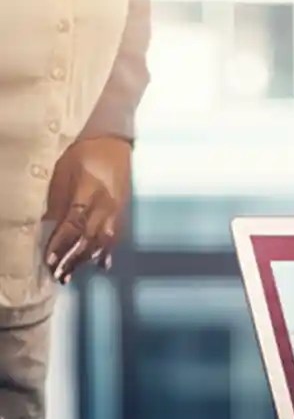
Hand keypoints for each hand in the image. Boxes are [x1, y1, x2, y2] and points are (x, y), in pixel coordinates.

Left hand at [43, 137, 131, 283]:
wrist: (114, 143)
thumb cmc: (84, 154)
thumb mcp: (64, 171)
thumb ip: (58, 199)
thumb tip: (47, 225)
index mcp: (90, 190)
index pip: (75, 223)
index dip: (62, 243)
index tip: (50, 259)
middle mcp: (106, 204)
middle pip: (89, 237)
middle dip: (72, 258)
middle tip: (58, 276)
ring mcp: (117, 210)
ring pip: (102, 241)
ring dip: (86, 260)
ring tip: (71, 276)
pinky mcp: (122, 212)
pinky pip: (115, 236)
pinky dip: (107, 252)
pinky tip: (101, 266)